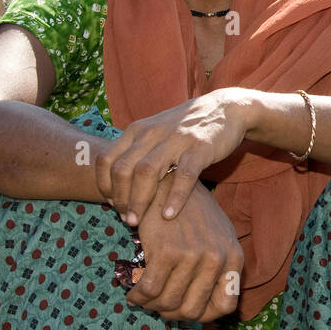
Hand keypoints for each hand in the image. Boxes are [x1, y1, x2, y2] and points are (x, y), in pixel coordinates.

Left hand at [96, 88, 252, 226]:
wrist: (227, 108)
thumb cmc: (187, 127)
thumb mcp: (156, 131)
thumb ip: (137, 150)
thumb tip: (116, 183)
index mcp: (137, 130)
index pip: (106, 159)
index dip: (104, 186)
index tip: (112, 203)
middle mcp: (152, 133)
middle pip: (123, 169)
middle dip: (120, 198)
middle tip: (126, 218)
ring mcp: (176, 139)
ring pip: (146, 172)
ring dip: (139, 200)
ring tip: (138, 221)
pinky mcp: (200, 148)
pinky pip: (184, 176)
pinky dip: (174, 197)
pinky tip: (169, 215)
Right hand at [126, 181, 243, 322]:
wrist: (168, 183)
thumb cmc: (191, 215)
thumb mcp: (218, 239)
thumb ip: (219, 270)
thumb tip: (208, 310)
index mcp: (233, 257)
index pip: (225, 306)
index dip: (203, 316)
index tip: (184, 309)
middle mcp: (217, 259)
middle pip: (191, 311)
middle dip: (170, 314)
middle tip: (158, 305)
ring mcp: (192, 255)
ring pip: (167, 304)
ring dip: (150, 306)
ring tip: (143, 298)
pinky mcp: (166, 251)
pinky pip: (148, 291)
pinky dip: (137, 297)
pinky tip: (133, 292)